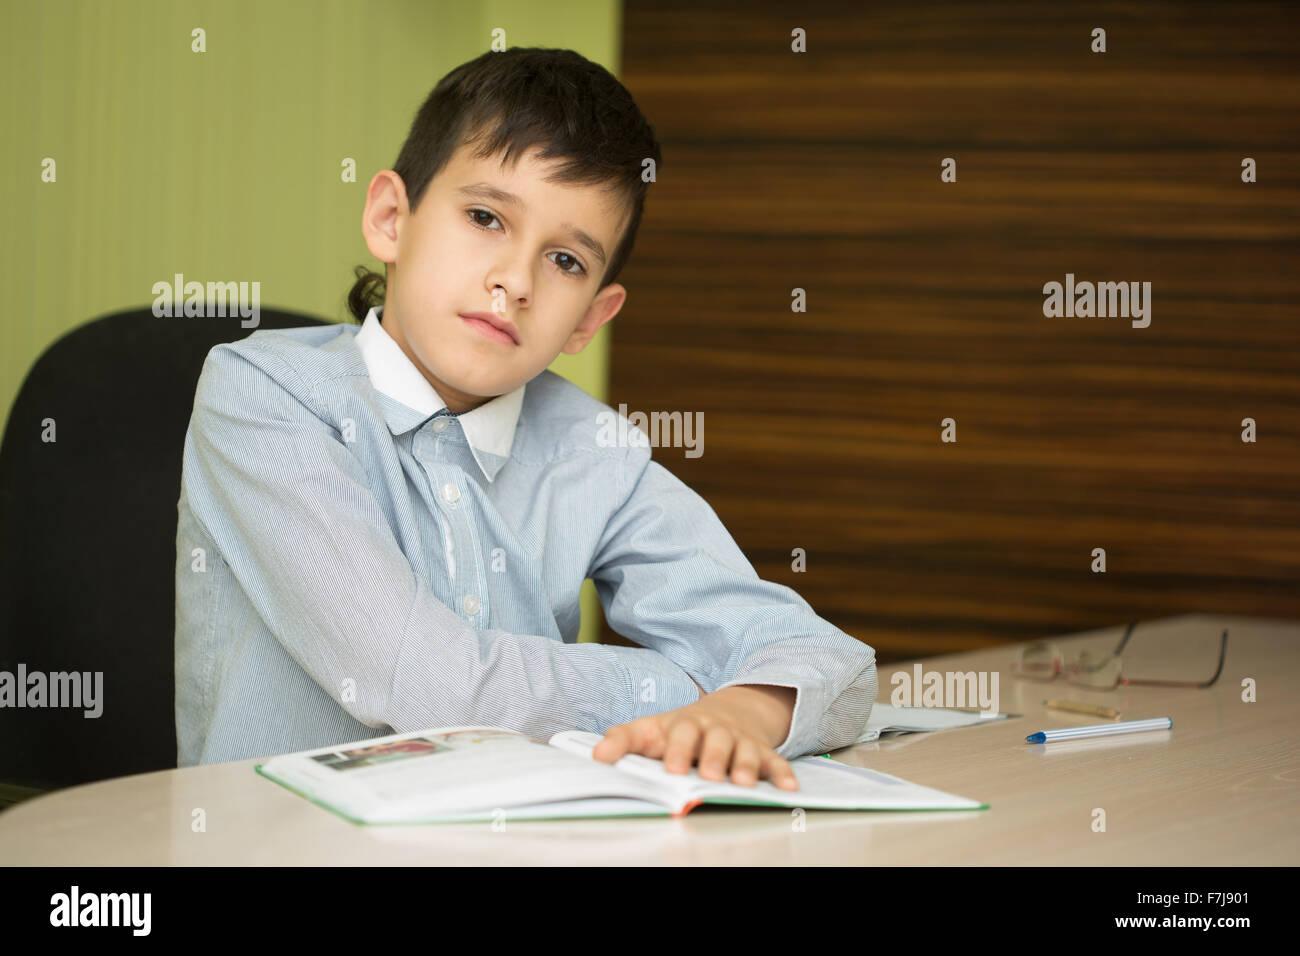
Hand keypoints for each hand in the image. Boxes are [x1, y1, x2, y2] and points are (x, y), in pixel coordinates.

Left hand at [592, 685, 798, 789]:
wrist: (727, 711)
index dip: (676, 748)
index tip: (671, 769)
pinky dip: (782, 773)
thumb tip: (596, 756)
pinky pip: (775, 761)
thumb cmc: (681, 730)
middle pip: (715, 739)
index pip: (679, 732)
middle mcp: (714, 730)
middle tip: (709, 776)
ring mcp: (739, 739)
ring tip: (743, 783)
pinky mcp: (761, 751)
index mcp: (684, 725)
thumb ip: (623, 740)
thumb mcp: (650, 730)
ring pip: (745, 750)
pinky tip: (788, 788)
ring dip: (745, 765)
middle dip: (712, 757)